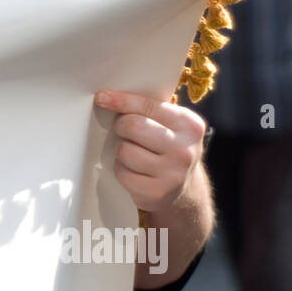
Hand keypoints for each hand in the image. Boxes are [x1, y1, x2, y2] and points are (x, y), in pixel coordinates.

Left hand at [93, 90, 205, 213]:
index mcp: (190, 125)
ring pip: (125, 151)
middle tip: (123, 129)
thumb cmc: (168, 147)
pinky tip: (134, 170)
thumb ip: (148, 109)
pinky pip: (122, 172)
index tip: (101, 97)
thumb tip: (107, 98)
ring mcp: (172, 174)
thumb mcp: (170, 124)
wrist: (184, 188)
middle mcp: (185, 150)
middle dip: (120, 126)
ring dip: (122, 150)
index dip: (121, 100)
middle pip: (133, 126)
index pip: (148, 106)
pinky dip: (121, 169)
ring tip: (134, 152)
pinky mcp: (157, 193)